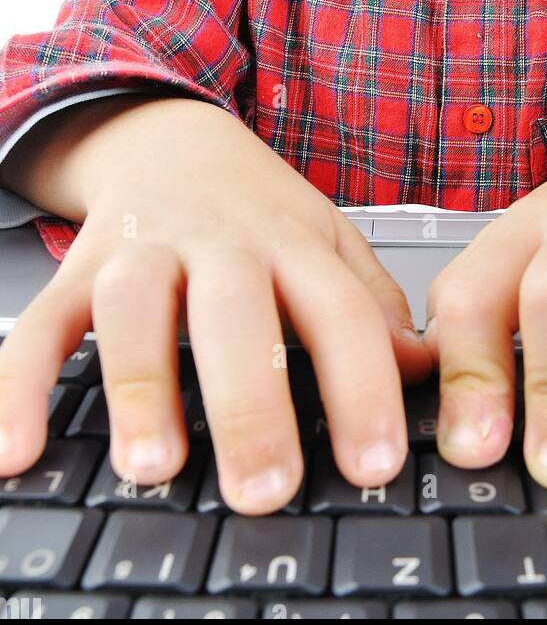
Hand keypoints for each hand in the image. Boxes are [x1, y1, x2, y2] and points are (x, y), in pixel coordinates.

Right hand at [0, 97, 432, 513]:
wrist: (173, 138)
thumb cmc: (259, 211)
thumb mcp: (330, 243)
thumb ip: (373, 305)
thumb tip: (428, 371)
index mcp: (293, 244)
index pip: (340, 312)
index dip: (363, 385)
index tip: (375, 462)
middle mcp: (219, 245)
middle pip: (237, 312)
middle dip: (251, 401)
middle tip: (264, 486)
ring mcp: (143, 252)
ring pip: (137, 308)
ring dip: (141, 385)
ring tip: (152, 466)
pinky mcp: (78, 268)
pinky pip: (42, 326)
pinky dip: (18, 385)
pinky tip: (14, 448)